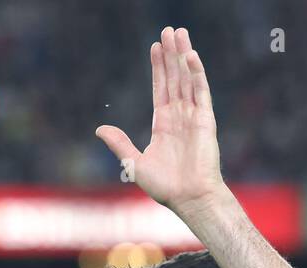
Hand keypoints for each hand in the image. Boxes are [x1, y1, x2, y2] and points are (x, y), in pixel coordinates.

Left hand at [96, 26, 227, 221]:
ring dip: (183, 56)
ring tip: (179, 32)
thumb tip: (100, 129)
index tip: (155, 46)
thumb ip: (120, 144)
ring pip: (187, 79)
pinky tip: (191, 56)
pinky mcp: (205, 120)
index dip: (158, 67)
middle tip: (168, 29)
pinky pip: (201, 91)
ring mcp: (193, 116)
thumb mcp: (134, 163)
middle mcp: (179, 116)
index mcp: (163, 124)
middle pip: (174, 78)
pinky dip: (197, 73)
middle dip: (170, 54)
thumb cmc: (165, 187)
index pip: (160, 88)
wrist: (189, 198)